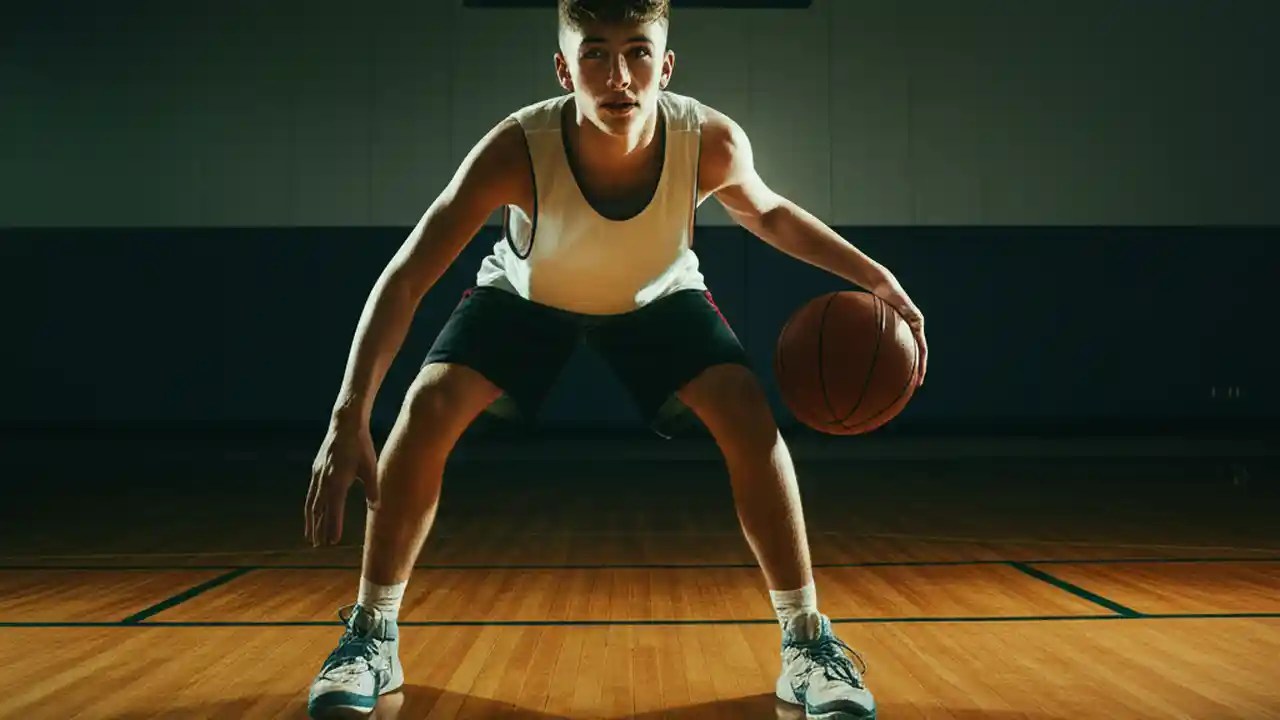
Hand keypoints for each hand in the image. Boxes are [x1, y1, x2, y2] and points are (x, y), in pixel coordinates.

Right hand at [305, 420, 378, 546]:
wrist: (345, 424)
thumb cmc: (360, 445)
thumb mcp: (371, 467)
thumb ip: (373, 489)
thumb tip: (376, 507)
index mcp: (338, 481)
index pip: (334, 509)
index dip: (332, 526)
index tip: (331, 542)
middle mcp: (324, 480)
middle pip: (318, 510)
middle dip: (317, 528)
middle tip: (317, 545)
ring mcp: (318, 474)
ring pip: (311, 502)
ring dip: (311, 520)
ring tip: (310, 535)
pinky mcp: (316, 469)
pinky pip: (311, 492)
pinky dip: (310, 506)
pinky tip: (312, 512)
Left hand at [871, 281, 927, 387]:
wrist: (880, 282)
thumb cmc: (889, 291)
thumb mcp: (899, 300)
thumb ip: (906, 309)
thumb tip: (914, 320)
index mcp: (916, 326)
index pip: (922, 351)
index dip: (921, 367)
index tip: (919, 381)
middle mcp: (910, 330)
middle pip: (914, 355)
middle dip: (913, 372)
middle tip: (909, 388)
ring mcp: (900, 330)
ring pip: (901, 352)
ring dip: (900, 366)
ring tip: (893, 382)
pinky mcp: (890, 329)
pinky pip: (888, 346)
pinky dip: (885, 356)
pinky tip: (872, 366)